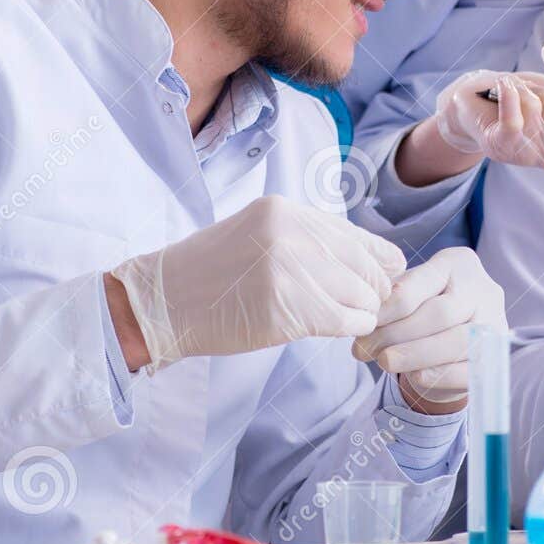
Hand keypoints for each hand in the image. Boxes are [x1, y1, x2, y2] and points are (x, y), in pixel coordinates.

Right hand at [106, 195, 404, 370]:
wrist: (163, 301)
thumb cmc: (214, 273)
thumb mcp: (263, 235)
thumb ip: (311, 241)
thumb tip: (374, 263)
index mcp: (289, 212)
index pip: (364, 240)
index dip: (379, 267)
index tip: (376, 284)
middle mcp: (293, 233)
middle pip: (369, 269)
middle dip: (374, 293)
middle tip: (364, 309)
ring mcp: (289, 269)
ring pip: (362, 296)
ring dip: (362, 313)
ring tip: (345, 319)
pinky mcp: (284, 308)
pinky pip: (345, 321)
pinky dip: (352, 329)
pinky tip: (340, 331)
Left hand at [351, 246, 506, 413]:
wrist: (456, 334)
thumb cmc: (425, 305)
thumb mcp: (409, 291)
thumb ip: (392, 299)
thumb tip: (366, 317)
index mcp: (458, 263)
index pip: (419, 284)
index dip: (389, 307)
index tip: (365, 323)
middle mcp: (484, 290)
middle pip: (440, 314)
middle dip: (397, 334)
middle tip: (365, 348)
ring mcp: (496, 324)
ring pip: (457, 342)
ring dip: (415, 355)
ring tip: (384, 362)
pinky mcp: (498, 357)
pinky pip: (470, 370)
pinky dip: (440, 375)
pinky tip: (415, 377)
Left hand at [435, 43, 543, 169]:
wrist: (474, 109)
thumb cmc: (517, 98)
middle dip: (537, 86)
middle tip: (522, 91)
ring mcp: (532, 154)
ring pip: (533, 104)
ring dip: (517, 90)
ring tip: (505, 97)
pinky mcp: (506, 148)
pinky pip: (513, 119)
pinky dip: (507, 96)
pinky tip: (501, 85)